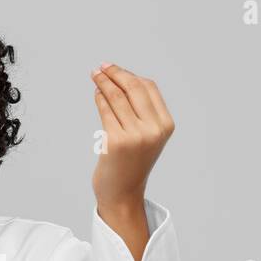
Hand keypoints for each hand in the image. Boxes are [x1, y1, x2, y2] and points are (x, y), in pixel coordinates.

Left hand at [90, 62, 174, 207]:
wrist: (123, 193)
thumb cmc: (131, 162)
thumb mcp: (146, 136)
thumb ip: (142, 111)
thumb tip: (121, 78)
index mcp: (166, 125)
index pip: (148, 87)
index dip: (129, 75)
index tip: (113, 69)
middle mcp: (153, 129)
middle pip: (133, 88)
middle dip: (115, 73)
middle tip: (100, 68)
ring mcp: (135, 136)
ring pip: (117, 97)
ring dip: (103, 83)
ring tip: (95, 76)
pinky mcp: (116, 142)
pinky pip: (106, 110)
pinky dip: (99, 98)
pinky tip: (96, 93)